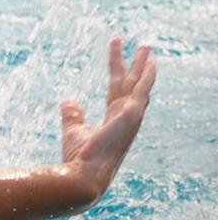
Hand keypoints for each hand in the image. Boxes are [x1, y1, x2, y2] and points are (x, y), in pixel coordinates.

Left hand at [61, 38, 154, 202]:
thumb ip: (73, 115)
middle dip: (138, 64)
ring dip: (145, 66)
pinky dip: (148, 78)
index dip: (118, 69)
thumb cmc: (79, 157)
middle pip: (133, 83)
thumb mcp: (74, 131)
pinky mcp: (130, 116)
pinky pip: (141, 91)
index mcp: (115, 117)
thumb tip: (69, 101)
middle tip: (144, 46)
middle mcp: (127, 116)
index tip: (117, 49)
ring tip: (147, 48)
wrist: (84, 173)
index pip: (117, 87)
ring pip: (141, 85)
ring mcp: (131, 117)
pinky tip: (151, 63)